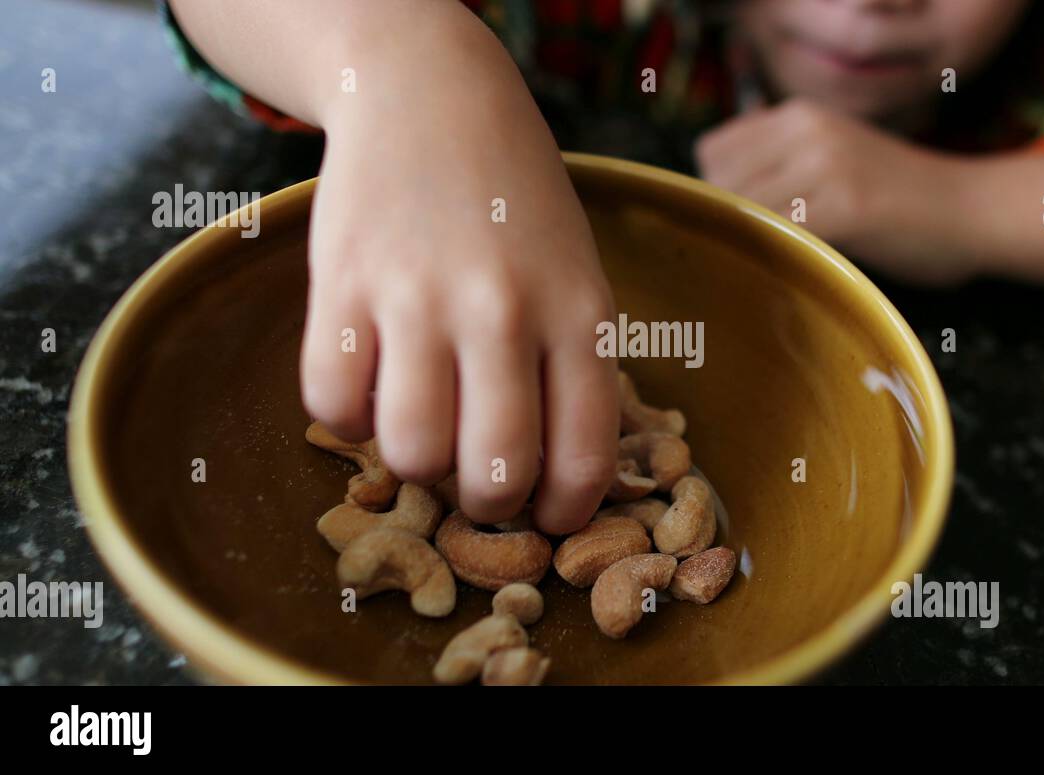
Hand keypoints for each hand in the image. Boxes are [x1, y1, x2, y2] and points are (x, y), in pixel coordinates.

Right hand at [301, 51, 617, 534]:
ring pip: (410, 453)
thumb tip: (554, 479)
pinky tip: (370, 382)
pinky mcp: (340, 285)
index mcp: (578, 312)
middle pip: (493, 475)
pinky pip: (331, 407)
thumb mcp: (577, 272)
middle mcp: (503, 311)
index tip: (545, 518)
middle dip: (486, 502)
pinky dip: (347, 417)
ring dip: (415, 460)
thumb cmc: (515, 203)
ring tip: (424, 422)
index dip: (562, 513)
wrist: (429, 96)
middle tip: (478, 477)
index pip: (582, 458)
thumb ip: (573, 365)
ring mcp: (417, 297)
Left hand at [695, 99, 974, 285]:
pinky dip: (780, 257)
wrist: (973, 210)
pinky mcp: (847, 207)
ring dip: (753, 245)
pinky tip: (802, 270)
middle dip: (731, 224)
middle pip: (720, 186)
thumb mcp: (832, 155)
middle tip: (763, 253)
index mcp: (800, 115)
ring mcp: (827, 166)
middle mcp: (808, 129)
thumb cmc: (898, 197)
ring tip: (784, 264)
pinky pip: (782, 234)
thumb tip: (714, 198)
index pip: (712, 152)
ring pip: (744, 211)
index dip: (718, 194)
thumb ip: (779, 164)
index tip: (744, 223)